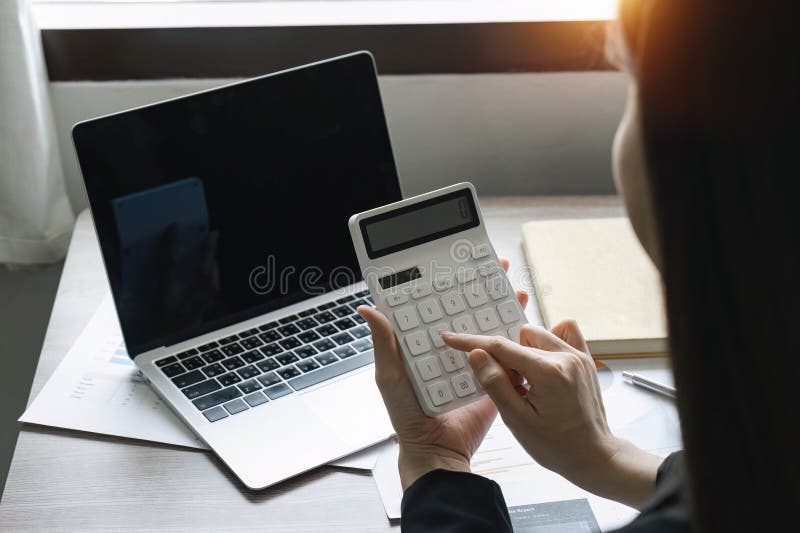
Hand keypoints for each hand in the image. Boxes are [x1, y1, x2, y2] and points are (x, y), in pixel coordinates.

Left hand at [357, 258, 528, 489]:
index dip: (445, 284)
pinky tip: (524, 323)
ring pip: (488, 326)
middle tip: (493, 267)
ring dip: (501, 307)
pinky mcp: (491, 376)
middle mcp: (448, 347)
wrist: (437, 451)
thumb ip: (384, 343)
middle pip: (466, 310)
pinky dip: (517, 338)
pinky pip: (506, 354)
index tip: (457, 262)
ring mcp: (471, 360)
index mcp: (423, 343)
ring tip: (512, 289)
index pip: (435, 306)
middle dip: (481, 288)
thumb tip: (367, 309)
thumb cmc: (406, 416)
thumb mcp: (390, 376)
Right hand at [443, 320, 661, 508]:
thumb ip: (495, 384)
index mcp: (547, 372)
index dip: (471, 342)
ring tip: (527, 382)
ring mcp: (578, 356)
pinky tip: (542, 364)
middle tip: (510, 386)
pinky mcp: (585, 359)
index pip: (500, 347)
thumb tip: (476, 353)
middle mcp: (565, 356)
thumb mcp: (517, 420)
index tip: (451, 338)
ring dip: (525, 350)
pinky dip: (548, 342)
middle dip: (506, 356)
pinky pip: (564, 332)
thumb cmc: (555, 445)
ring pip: (538, 334)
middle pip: (519, 337)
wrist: (593, 456)